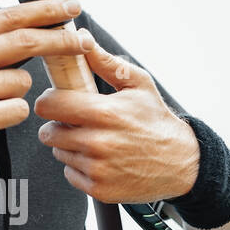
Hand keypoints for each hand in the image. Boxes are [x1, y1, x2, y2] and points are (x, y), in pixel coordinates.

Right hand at [0, 0, 91, 180]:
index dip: (44, 10)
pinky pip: (17, 109)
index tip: (71, 6)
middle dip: (60, 40)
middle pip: (23, 41)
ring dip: (18, 94)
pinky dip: (12, 115)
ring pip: (22, 82)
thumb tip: (31, 30)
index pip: (8, 17)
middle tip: (83, 41)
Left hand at [34, 33, 200, 202]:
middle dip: (57, 125)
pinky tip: (100, 159)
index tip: (56, 101)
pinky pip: (70, 174)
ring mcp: (97, 169)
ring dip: (69, 146)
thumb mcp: (138, 85)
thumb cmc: (156, 120)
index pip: (49, 105)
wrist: (181, 162)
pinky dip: (79, 167)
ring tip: (94, 140)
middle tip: (76, 122)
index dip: (49, 101)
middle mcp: (97, 143)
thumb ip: (106, 63)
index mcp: (104, 113)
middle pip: (47, 132)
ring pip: (59, 152)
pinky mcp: (98, 189)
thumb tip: (82, 39)